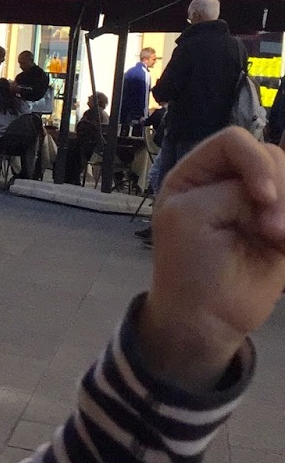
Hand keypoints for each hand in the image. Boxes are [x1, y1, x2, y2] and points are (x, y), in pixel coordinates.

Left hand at [138, 128, 284, 390]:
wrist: (206, 320)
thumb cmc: (187, 267)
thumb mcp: (191, 216)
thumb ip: (231, 191)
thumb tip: (271, 195)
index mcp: (199, 173)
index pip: (235, 142)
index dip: (255, 161)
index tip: (262, 196)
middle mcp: (230, 182)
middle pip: (273, 157)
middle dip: (280, 190)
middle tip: (271, 229)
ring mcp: (259, 205)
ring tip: (279, 240)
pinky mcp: (281, 228)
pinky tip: (284, 246)